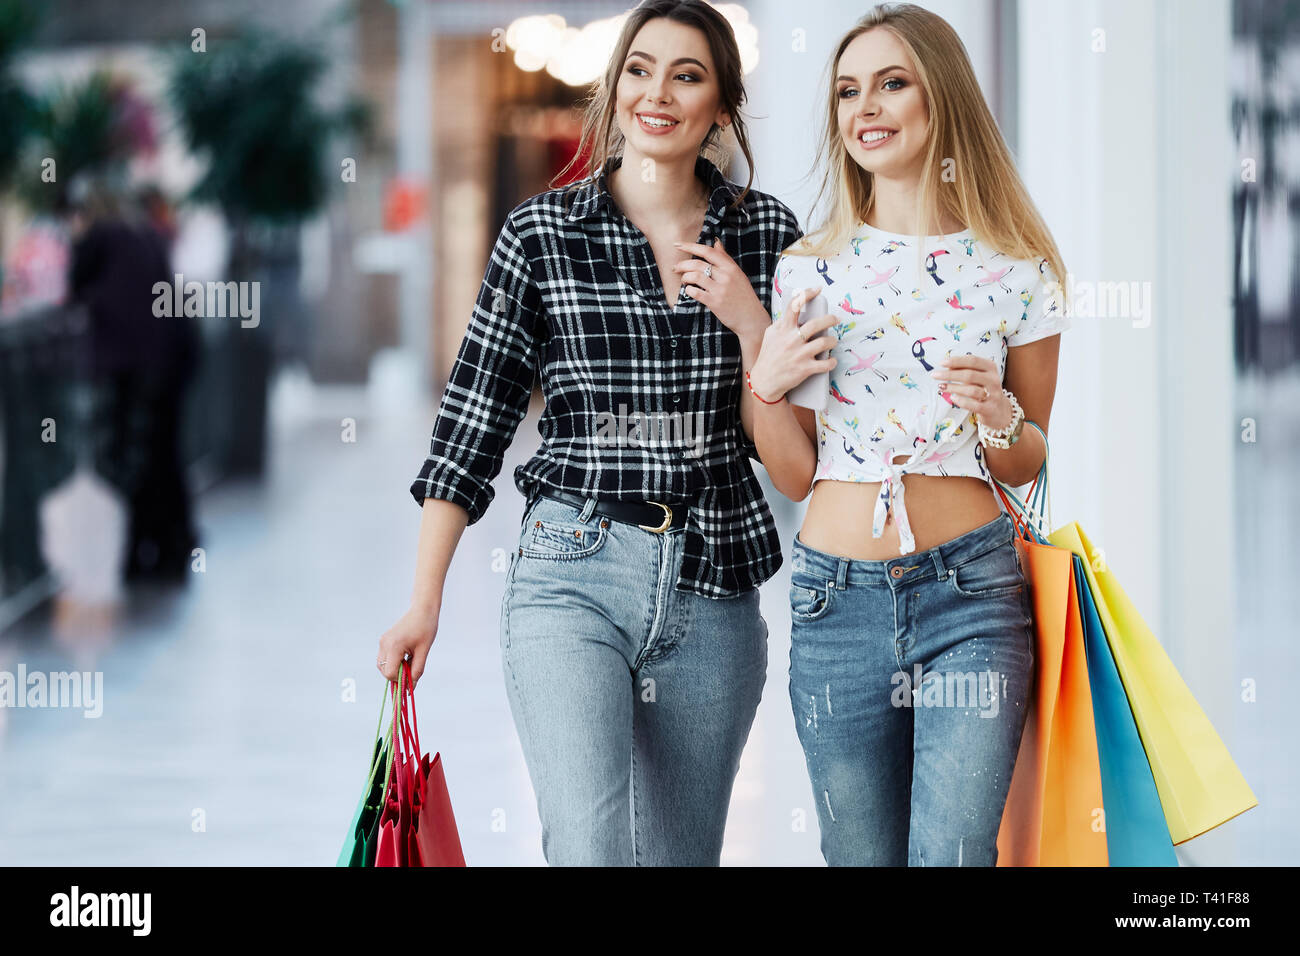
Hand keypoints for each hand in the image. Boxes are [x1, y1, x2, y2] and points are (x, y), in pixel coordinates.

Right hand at [376, 603, 438, 684]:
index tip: (411, 678)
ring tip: (409, 661)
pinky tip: (405, 656)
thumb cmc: (426, 628)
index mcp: (394, 646)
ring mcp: (382, 641)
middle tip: (411, 669)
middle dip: (396, 675)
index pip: (390, 673)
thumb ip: (417, 670)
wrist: (422, 610)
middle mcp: (384, 644)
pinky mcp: (384, 640)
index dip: (400, 679)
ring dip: (394, 669)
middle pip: (384, 671)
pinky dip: (393, 662)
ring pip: (382, 665)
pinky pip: (384, 658)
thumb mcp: (424, 651)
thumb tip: (410, 687)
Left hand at [672, 238, 767, 337]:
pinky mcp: (715, 302)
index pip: (708, 251)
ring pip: (695, 277)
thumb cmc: (743, 295)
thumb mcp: (738, 273)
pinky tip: (689, 291)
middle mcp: (725, 276)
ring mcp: (720, 289)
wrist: (751, 317)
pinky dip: (688, 290)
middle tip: (675, 268)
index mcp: (731, 267)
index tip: (678, 245)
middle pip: (698, 264)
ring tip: (683, 281)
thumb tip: (716, 243)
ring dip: (684, 277)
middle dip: (682, 265)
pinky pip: (695, 292)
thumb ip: (725, 258)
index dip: (690, 246)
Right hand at [747, 286, 837, 400]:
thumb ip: (782, 323)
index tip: (817, 290)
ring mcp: (799, 355)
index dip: (807, 294)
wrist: (764, 381)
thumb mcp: (770, 336)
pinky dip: (832, 362)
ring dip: (832, 341)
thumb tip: (795, 311)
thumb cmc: (768, 357)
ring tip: (833, 341)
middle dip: (830, 319)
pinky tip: (832, 360)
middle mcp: (791, 340)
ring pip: (824, 343)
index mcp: (783, 329)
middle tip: (836, 319)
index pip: (794, 306)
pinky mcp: (804, 369)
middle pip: (815, 324)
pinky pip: (825, 364)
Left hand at [929, 354, 1011, 429]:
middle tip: (935, 375)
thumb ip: (965, 370)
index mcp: (990, 367)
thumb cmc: (983, 390)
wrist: (999, 410)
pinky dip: (961, 401)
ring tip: (941, 386)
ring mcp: (993, 394)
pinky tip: (952, 398)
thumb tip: (947, 367)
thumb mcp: (977, 377)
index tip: (941, 362)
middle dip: (949, 374)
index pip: (973, 360)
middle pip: (970, 374)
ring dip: (953, 387)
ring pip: (971, 389)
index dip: (956, 361)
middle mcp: (993, 379)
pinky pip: (973, 405)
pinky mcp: (989, 408)